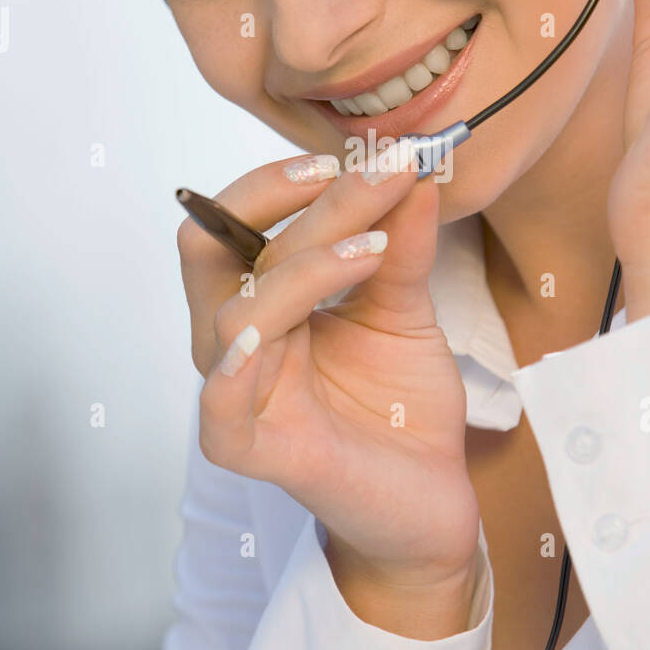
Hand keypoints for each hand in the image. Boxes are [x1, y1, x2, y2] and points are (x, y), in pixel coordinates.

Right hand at [176, 144, 479, 588]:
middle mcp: (239, 339)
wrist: (430, 497)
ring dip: (302, 268)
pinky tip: (269, 338)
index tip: (369, 151)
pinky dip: (235, 367)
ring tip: (374, 247)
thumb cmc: (401, 405)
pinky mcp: (256, 450)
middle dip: (287, 199)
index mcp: (264, 299)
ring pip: (235, 313)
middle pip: (220, 247)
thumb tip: (413, 167)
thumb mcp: (404, 309)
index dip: (287, 179)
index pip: (239, 219)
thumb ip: (401, 244)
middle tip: (366, 173)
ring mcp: (241, 394)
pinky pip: (218, 407)